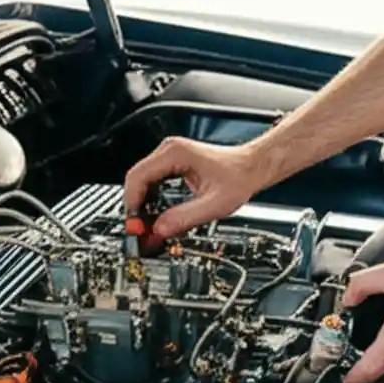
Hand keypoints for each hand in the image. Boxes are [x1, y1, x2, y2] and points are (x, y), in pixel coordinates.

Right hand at [123, 138, 263, 245]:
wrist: (251, 168)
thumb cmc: (239, 178)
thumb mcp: (214, 205)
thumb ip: (184, 219)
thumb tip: (159, 231)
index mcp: (175, 154)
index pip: (138, 177)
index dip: (132, 204)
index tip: (135, 225)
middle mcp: (169, 151)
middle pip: (136, 179)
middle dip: (135, 207)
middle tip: (140, 231)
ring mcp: (169, 156)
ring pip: (142, 182)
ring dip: (142, 205)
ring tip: (149, 227)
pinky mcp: (172, 164)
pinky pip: (152, 182)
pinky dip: (151, 200)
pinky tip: (156, 216)